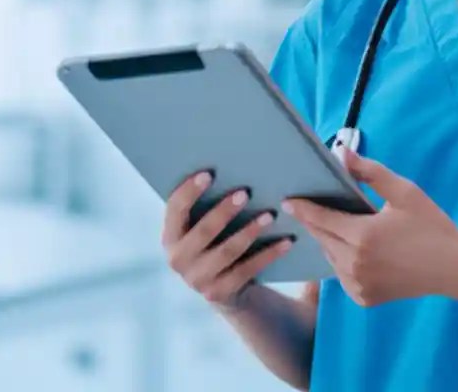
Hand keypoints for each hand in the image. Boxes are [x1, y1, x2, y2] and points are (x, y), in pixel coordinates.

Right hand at [162, 171, 294, 312]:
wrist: (225, 290)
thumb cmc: (216, 243)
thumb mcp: (204, 228)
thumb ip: (207, 205)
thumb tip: (230, 165)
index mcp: (170, 236)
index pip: (175, 210)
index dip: (189, 191)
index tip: (208, 173)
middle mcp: (178, 259)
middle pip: (202, 232)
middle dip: (223, 211)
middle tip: (245, 192)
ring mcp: (197, 279)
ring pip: (227, 251)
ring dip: (249, 231)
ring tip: (270, 215)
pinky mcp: (219, 293)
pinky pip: (247, 270)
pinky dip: (268, 254)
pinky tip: (287, 241)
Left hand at [283, 149, 457, 306]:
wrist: (455, 269)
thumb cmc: (432, 226)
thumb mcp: (405, 192)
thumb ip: (370, 172)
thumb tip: (341, 151)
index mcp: (362, 236)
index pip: (321, 219)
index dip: (303, 208)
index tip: (287, 200)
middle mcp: (355, 263)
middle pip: (322, 237)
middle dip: (315, 222)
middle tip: (308, 208)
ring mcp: (358, 285)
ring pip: (331, 256)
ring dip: (330, 241)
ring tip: (338, 225)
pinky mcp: (364, 298)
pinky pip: (342, 275)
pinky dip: (343, 261)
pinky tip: (356, 250)